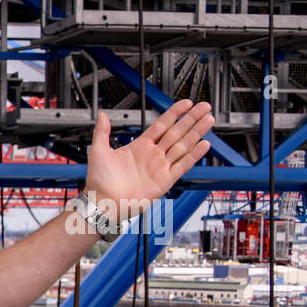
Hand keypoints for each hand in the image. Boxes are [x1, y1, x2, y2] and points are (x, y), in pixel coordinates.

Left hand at [84, 99, 214, 219]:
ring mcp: (160, 167)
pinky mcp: (165, 180)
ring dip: (196, 132)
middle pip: (177, 132)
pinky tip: (204, 144)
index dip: (174, 113)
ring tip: (208, 120)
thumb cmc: (99, 182)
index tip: (186, 103)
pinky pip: (183, 165)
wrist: (103, 203)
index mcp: (139, 146)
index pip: (162, 124)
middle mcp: (152, 155)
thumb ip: (102, 132)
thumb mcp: (98, 151)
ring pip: (183, 145)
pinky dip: (194, 155)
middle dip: (191, 118)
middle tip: (204, 106)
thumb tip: (102, 114)